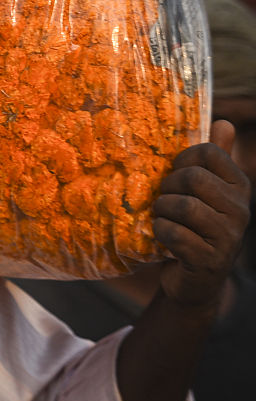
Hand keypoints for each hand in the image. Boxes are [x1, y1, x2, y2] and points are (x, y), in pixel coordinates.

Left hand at [152, 120, 251, 312]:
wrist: (194, 279)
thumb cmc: (195, 226)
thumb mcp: (206, 191)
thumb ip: (216, 157)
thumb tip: (223, 121)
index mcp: (239, 185)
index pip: (209, 152)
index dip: (183, 160)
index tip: (177, 175)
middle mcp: (241, 209)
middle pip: (192, 178)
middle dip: (167, 188)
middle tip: (165, 201)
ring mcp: (229, 236)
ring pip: (182, 205)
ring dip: (161, 211)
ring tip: (163, 218)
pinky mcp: (209, 259)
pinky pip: (173, 233)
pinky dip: (160, 232)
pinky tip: (163, 238)